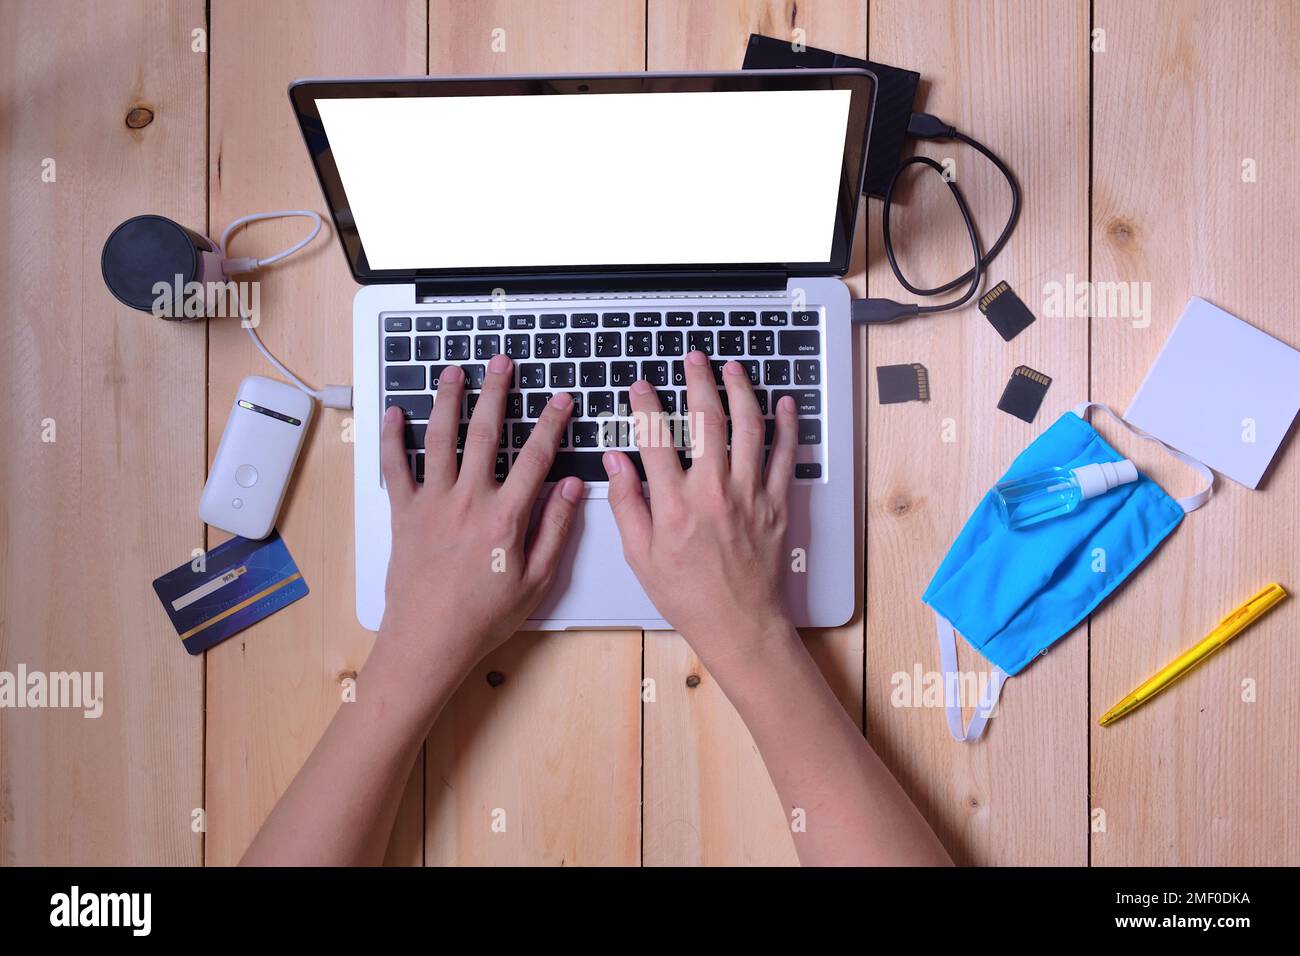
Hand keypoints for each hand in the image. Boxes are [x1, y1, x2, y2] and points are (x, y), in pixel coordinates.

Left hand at [379, 354, 582, 675]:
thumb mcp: (536, 580)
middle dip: (497, 392)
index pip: (536, 458)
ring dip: (448, 400)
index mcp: (505, 517)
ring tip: (454, 371)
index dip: (552, 424)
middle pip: (485, 433)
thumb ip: (556, 529)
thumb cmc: (483, 618)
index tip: (562, 399)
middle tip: (503, 363)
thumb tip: (573, 488)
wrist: (428, 640)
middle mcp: (468, 501)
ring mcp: (432, 504)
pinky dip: (392, 439)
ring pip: (440, 439)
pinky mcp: (403, 514)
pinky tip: (394, 414)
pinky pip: (395, 468)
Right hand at [602, 350, 799, 673]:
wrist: (738, 623)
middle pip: (706, 420)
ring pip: (749, 427)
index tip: (640, 386)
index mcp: (674, 504)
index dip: (645, 406)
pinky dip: (786, 425)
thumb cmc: (687, 594)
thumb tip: (615, 462)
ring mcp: (749, 494)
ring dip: (741, 391)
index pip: (655, 439)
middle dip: (698, 381)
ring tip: (733, 368)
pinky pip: (784, 454)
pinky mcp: (775, 503)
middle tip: (692, 359)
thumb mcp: (640, 555)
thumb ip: (625, 503)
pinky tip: (782, 403)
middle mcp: (714, 492)